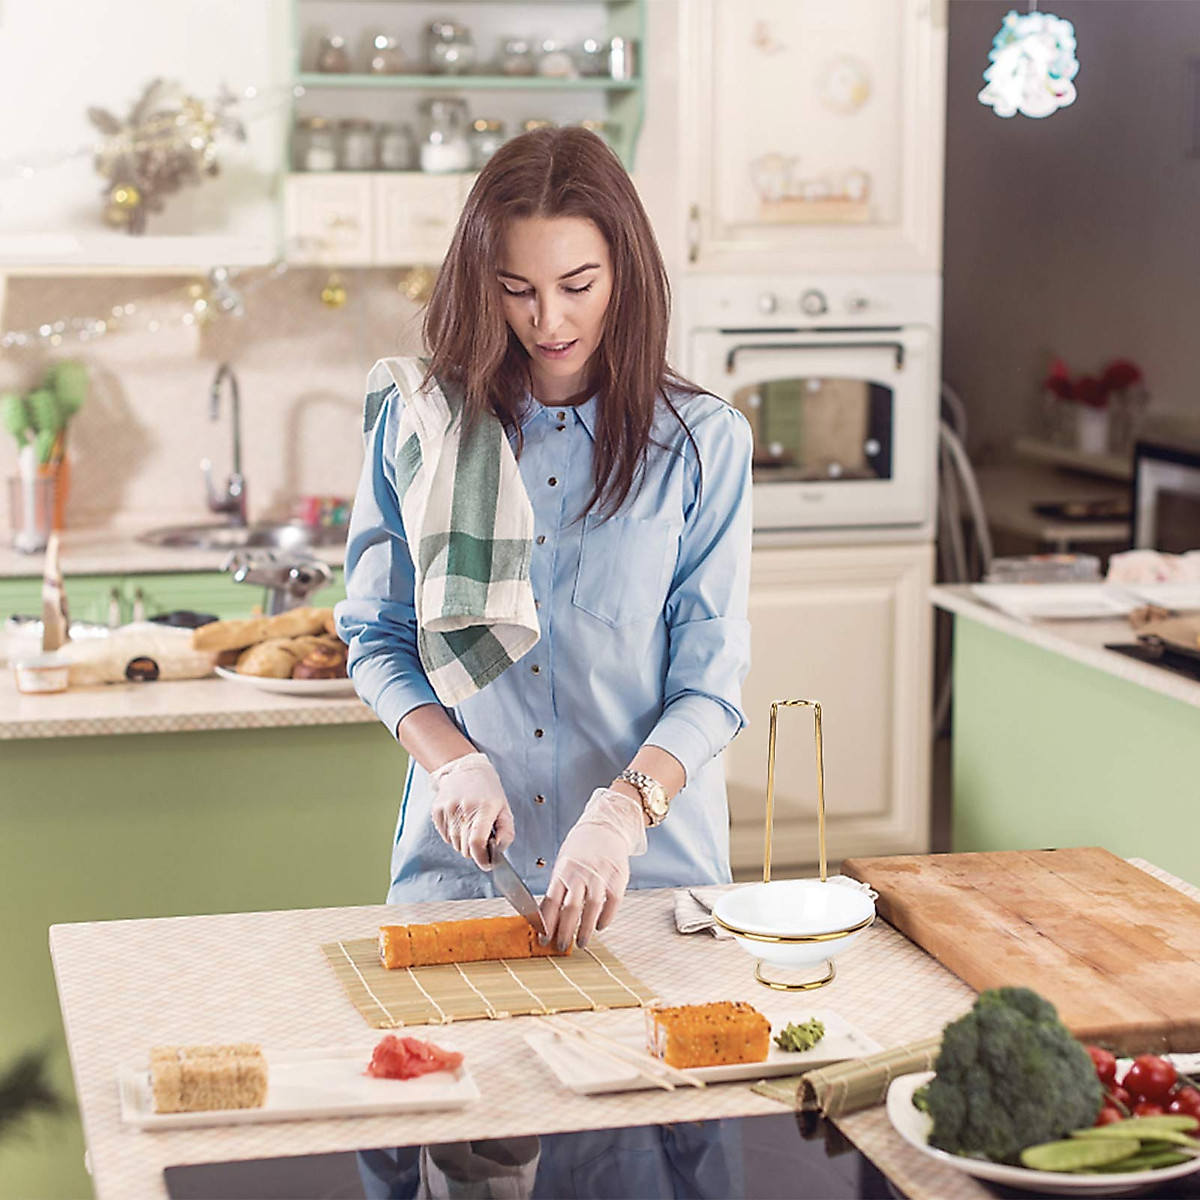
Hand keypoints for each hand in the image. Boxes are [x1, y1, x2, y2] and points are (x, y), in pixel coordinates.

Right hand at [429, 752, 514, 870]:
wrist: (466, 768)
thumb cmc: (489, 790)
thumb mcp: (505, 809)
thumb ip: (506, 833)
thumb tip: (499, 851)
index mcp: (484, 808)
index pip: (477, 843)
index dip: (482, 859)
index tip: (487, 863)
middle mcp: (464, 808)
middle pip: (465, 848)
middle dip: (475, 850)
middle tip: (481, 838)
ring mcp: (448, 809)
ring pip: (455, 844)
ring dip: (464, 843)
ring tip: (470, 826)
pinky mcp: (437, 810)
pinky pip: (445, 836)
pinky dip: (453, 836)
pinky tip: (460, 821)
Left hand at [541, 788, 646, 951]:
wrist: (605, 825)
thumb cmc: (580, 848)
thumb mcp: (563, 863)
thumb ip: (558, 888)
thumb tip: (547, 918)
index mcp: (563, 871)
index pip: (551, 902)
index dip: (547, 924)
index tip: (543, 940)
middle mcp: (580, 873)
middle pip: (571, 908)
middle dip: (565, 931)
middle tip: (562, 946)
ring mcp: (600, 874)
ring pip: (592, 907)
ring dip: (585, 929)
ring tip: (581, 942)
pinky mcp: (618, 875)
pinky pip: (613, 900)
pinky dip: (607, 916)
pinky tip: (600, 926)